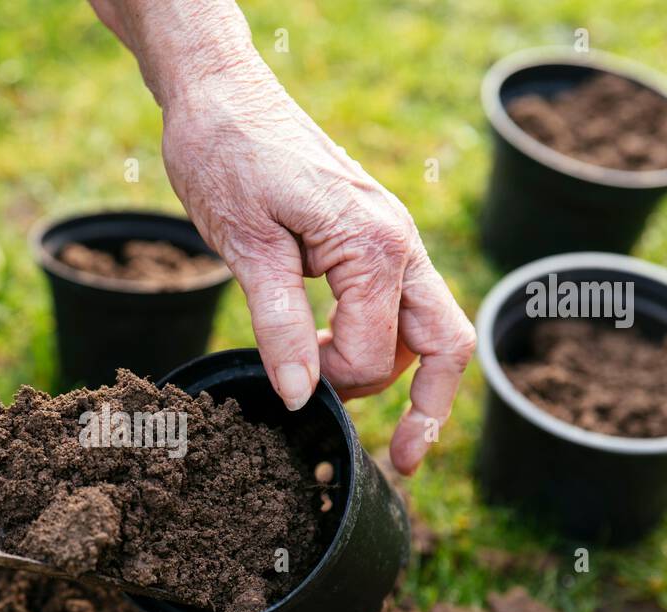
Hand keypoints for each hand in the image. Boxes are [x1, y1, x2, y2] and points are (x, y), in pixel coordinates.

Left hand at [160, 71, 474, 473]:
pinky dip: (376, 341)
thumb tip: (299, 396)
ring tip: (327, 386)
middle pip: (445, 346)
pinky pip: (398, 305)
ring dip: (389, 372)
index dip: (334, 386)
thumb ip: (279, 324)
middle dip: (428, 409)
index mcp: (374, 247)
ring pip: (425, 330)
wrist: (220, 95)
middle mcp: (399, 243)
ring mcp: (392, 239)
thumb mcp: (245, 245)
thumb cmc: (228, 156)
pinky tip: (329, 351)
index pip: (375, 354)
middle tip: (403, 461)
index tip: (289, 388)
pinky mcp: (371, 239)